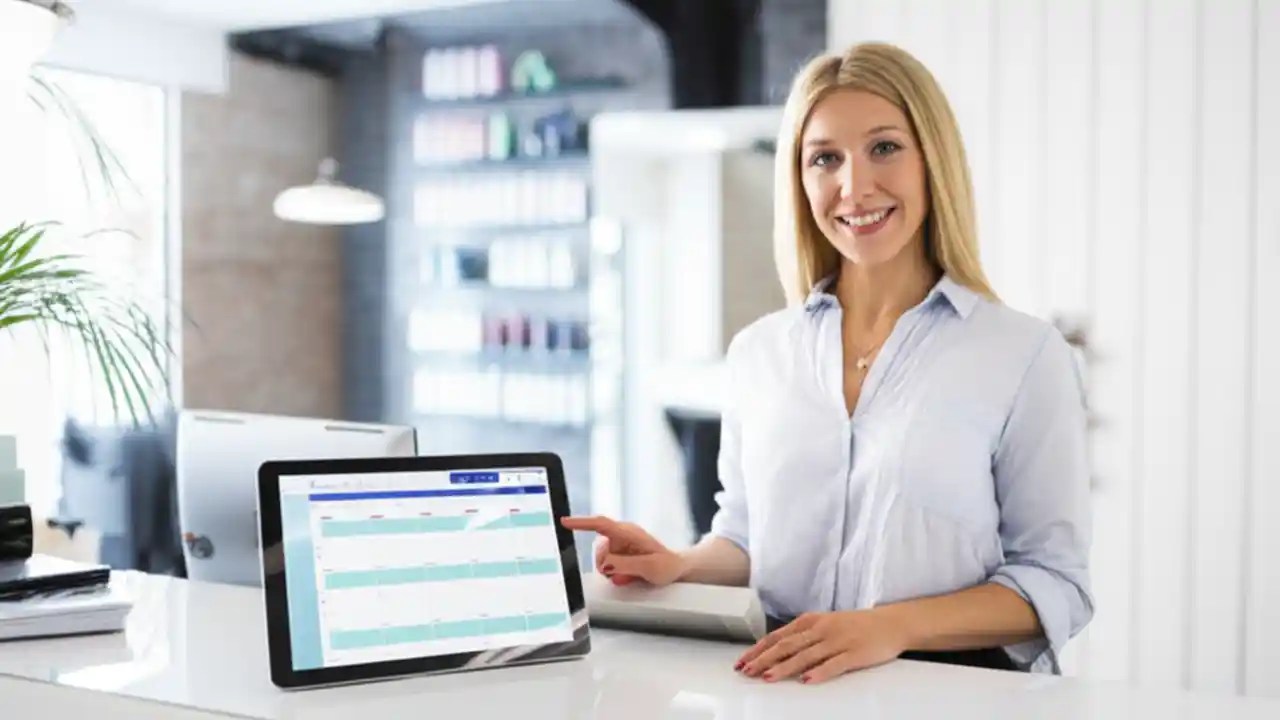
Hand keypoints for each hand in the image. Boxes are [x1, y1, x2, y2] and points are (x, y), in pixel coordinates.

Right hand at [559, 515, 686, 586]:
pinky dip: (615, 573)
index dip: (581, 523)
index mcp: (629, 532)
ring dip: (612, 571)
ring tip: (631, 575)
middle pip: (599, 550)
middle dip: (606, 565)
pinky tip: (629, 575)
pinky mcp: (619, 553)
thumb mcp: (648, 567)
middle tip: (623, 575)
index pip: (601, 524)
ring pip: (602, 560)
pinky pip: (607, 564)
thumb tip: (605, 564)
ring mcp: (620, 544)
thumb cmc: (667, 565)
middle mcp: (622, 535)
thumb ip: (625, 564)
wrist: (677, 568)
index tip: (565, 522)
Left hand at [735, 610, 909, 683]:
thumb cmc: (855, 626)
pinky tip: (806, 680)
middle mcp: (822, 629)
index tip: (742, 660)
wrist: (891, 623)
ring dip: (785, 667)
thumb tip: (775, 651)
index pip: (778, 636)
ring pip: (806, 655)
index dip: (758, 649)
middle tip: (747, 671)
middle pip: (787, 645)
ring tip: (768, 677)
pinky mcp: (855, 653)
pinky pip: (835, 664)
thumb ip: (802, 636)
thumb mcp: (825, 625)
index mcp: (811, 621)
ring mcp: (838, 641)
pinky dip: (819, 672)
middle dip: (764, 659)